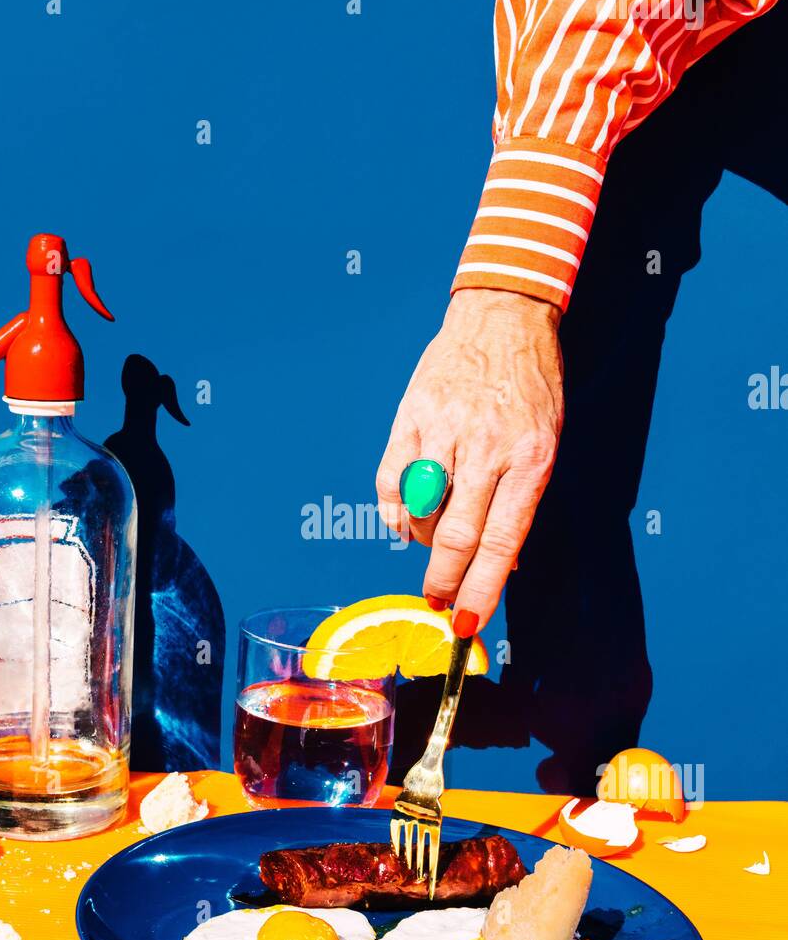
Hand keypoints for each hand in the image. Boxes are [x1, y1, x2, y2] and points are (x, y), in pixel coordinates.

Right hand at [376, 288, 562, 631]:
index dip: (482, 588)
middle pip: (455, 536)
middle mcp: (486, 447)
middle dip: (445, 581)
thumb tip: (501, 561)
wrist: (502, 317)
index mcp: (530, 459)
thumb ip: (522, 500)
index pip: (502, 541)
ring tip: (434, 541)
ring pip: (420, 512)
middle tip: (439, 603)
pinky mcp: (411, 417)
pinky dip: (397, 512)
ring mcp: (443, 430)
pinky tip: (407, 519)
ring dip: (424, 542)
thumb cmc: (532, 386)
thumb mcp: (547, 444)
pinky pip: (392, 482)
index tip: (467, 622)